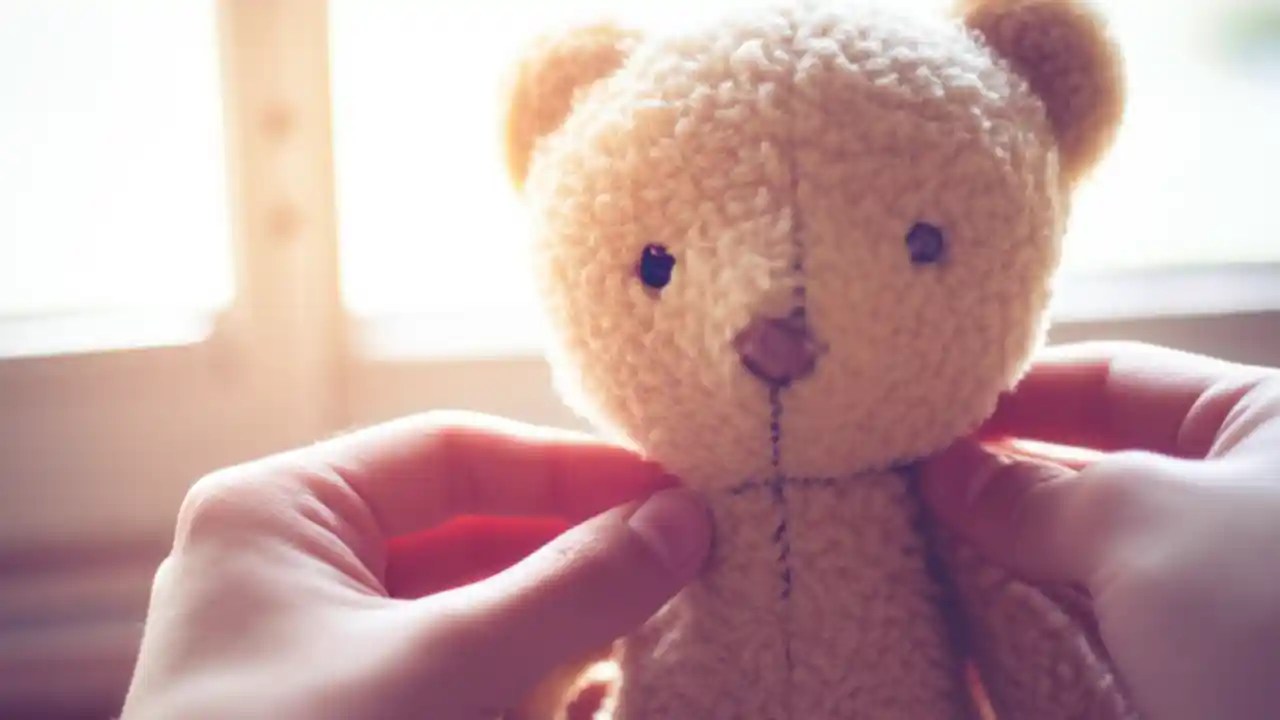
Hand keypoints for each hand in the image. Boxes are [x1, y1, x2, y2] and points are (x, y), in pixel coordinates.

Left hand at [121, 412, 711, 719]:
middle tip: (681, 559)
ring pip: (468, 612)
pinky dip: (528, 682)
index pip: (451, 452)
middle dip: (573, 553)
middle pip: (466, 531)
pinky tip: (602, 696)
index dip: (569, 468)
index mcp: (278, 516)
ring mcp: (315, 658)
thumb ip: (571, 588)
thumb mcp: (447, 668)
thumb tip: (681, 520)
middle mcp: (290, 574)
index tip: (670, 489)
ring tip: (662, 624)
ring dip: (561, 625)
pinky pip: (456, 680)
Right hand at [921, 342, 1279, 719]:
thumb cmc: (1278, 617)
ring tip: (918, 564)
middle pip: (1093, 472)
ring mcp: (1221, 598)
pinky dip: (1033, 636)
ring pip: (1087, 566)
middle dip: (1000, 487)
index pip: (1116, 378)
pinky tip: (968, 637)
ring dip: (1006, 570)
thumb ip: (1034, 493)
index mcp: (1268, 428)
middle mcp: (1245, 508)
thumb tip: (947, 471)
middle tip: (905, 497)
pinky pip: (1098, 639)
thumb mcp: (1146, 524)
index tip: (923, 418)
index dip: (1016, 391)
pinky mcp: (1199, 674)